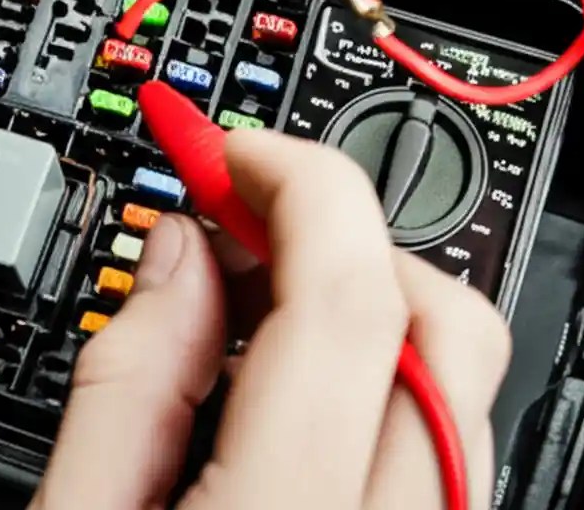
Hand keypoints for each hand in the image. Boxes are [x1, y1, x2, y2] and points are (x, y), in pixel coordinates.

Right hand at [31, 130, 510, 508]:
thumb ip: (124, 384)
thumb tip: (176, 250)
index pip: (344, 300)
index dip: (295, 183)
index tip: (229, 148)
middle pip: (443, 323)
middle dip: (340, 235)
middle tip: (238, 221)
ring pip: (459, 375)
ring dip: (362, 301)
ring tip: (248, 304)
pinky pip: (446, 435)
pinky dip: (378, 373)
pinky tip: (282, 384)